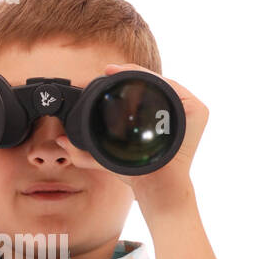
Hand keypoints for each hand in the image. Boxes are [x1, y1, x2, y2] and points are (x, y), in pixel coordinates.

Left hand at [59, 64, 207, 209]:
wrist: (157, 188)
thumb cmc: (137, 173)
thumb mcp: (106, 158)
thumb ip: (84, 152)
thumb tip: (60, 141)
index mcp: (158, 114)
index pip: (141, 89)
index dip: (123, 78)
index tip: (103, 73)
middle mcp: (176, 109)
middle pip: (151, 82)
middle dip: (128, 73)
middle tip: (108, 70)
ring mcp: (189, 109)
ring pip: (161, 82)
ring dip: (139, 73)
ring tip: (118, 71)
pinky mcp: (198, 110)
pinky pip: (174, 88)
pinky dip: (156, 81)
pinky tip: (137, 78)